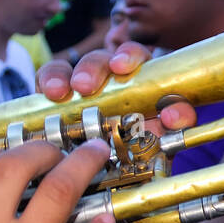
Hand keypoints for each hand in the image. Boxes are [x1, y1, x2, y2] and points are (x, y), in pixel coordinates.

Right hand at [36, 42, 195, 132]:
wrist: (122, 168)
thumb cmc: (147, 145)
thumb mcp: (165, 134)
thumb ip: (176, 121)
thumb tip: (175, 114)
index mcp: (140, 78)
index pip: (135, 55)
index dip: (128, 55)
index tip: (120, 66)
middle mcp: (110, 77)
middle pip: (100, 59)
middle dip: (93, 69)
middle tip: (86, 86)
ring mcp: (83, 86)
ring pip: (72, 69)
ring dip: (65, 76)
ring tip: (60, 92)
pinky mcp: (59, 96)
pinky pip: (50, 80)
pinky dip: (48, 82)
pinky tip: (47, 93)